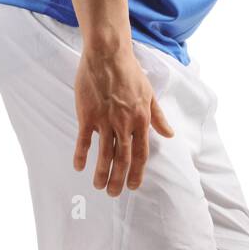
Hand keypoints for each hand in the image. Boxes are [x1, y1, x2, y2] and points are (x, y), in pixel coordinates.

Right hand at [73, 46, 174, 196]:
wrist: (108, 55)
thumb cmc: (130, 72)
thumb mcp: (149, 94)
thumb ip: (158, 117)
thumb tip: (169, 134)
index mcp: (141, 119)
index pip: (141, 152)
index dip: (137, 171)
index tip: (134, 185)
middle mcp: (125, 123)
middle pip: (123, 157)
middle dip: (119, 178)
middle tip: (114, 194)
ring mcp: (105, 121)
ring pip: (105, 153)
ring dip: (102, 173)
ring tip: (99, 187)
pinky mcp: (88, 115)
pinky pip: (84, 141)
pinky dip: (82, 155)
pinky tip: (79, 167)